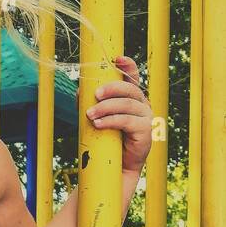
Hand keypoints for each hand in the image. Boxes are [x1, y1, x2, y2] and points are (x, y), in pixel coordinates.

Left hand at [80, 55, 152, 177]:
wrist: (117, 167)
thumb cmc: (107, 140)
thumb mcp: (98, 118)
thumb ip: (91, 103)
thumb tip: (79, 91)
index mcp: (132, 98)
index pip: (133, 77)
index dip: (128, 66)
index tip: (117, 59)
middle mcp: (142, 104)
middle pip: (129, 89)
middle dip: (111, 88)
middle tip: (94, 94)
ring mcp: (146, 117)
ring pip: (127, 105)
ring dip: (106, 107)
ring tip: (90, 114)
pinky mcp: (145, 131)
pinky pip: (128, 121)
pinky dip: (111, 121)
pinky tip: (98, 124)